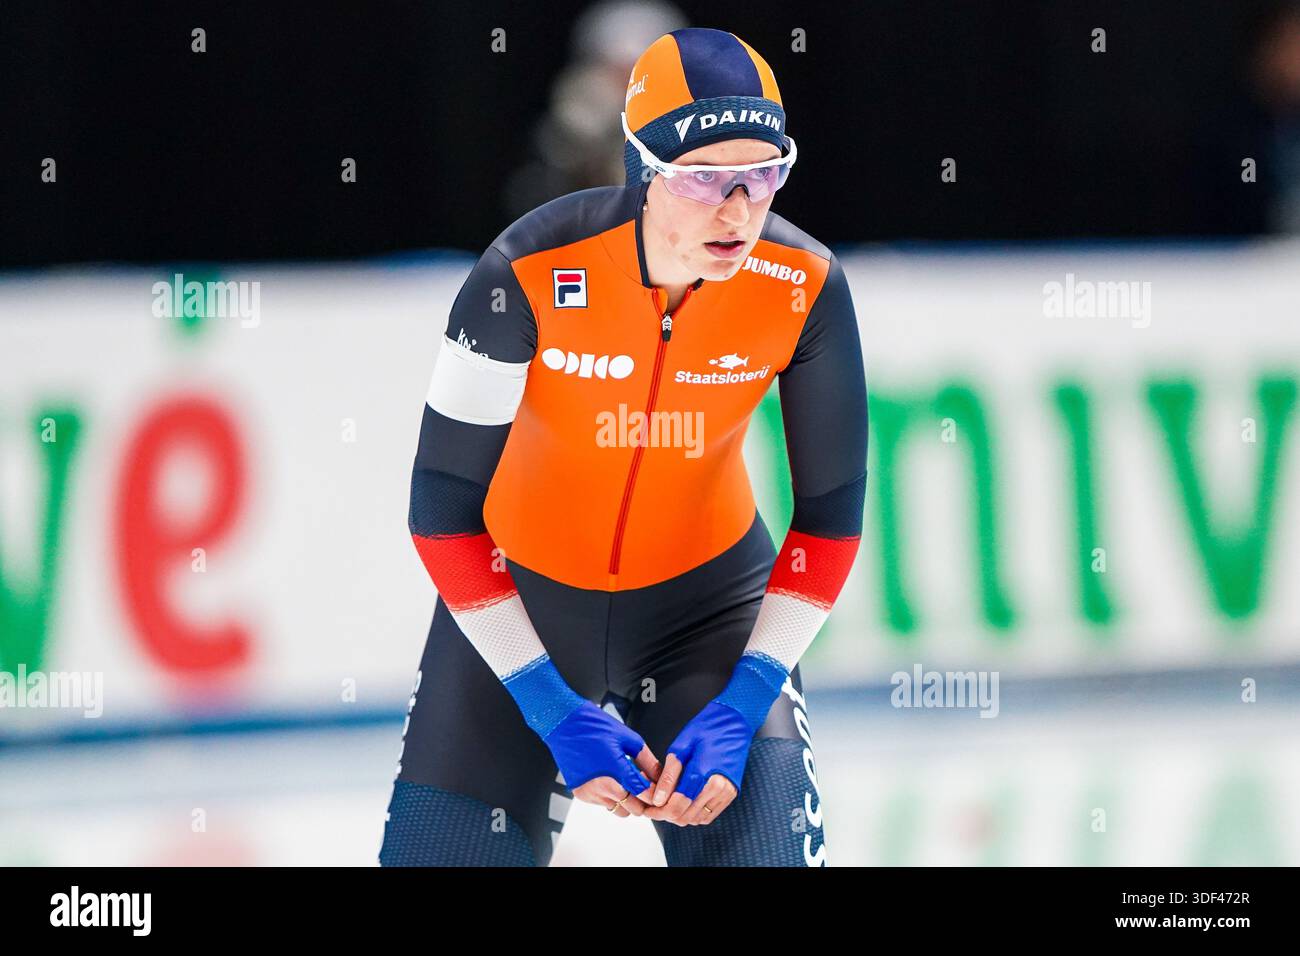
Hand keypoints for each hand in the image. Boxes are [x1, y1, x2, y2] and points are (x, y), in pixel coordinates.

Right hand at [543, 701, 660, 813]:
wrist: (564, 725)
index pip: (644, 795)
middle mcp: (602, 787)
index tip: (657, 788)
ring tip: (625, 780)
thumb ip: (647, 761)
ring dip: (626, 800)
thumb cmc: (596, 727)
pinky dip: (610, 796)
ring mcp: (590, 793)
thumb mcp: (628, 739)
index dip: (654, 793)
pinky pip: (604, 803)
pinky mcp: (581, 794)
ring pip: (619, 809)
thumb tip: (659, 776)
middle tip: (642, 783)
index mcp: (617, 771)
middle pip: (633, 809)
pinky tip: (609, 778)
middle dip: (642, 800)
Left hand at [643, 701, 752, 826]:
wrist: (735, 722)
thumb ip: (669, 774)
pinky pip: (708, 816)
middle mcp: (718, 786)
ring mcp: (726, 792)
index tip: (647, 807)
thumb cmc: (707, 728)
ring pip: (696, 819)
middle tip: (654, 804)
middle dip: (666, 814)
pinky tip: (684, 801)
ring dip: (679, 815)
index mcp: (703, 770)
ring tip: (667, 801)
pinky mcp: (731, 794)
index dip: (659, 810)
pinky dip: (693, 814)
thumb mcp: (681, 745)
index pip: (678, 803)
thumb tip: (657, 798)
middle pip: (686, 815)